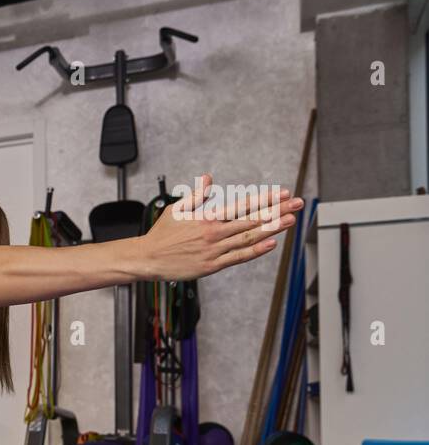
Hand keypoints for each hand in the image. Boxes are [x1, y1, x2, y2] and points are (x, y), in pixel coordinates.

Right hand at [137, 173, 303, 280]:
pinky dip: (256, 251)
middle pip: (252, 220)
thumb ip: (196, 195)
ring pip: (249, 238)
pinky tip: (271, 244)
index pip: (243, 205)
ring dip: (272, 228)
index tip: (282, 194)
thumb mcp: (176, 209)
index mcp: (207, 217)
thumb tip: (208, 179)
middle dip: (278, 211)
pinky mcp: (212, 266)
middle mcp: (214, 233)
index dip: (265, 199)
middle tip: (297, 204)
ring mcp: (214, 250)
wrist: (147, 258)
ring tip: (291, 220)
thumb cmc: (161, 234)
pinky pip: (238, 257)